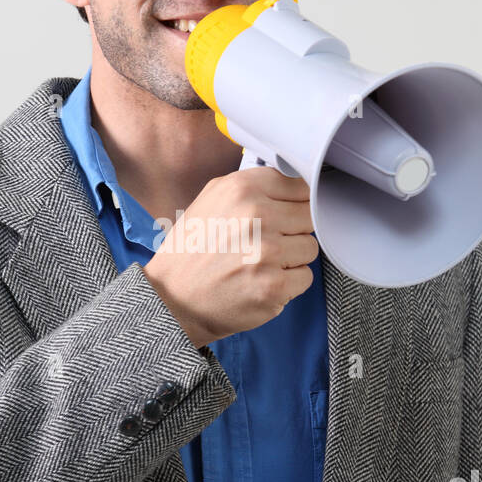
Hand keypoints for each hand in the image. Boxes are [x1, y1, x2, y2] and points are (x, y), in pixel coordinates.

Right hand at [143, 166, 317, 349]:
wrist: (172, 298)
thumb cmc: (192, 250)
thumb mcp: (211, 199)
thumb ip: (253, 186)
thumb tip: (293, 183)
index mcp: (242, 188)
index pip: (300, 186)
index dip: (292, 204)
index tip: (282, 214)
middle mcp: (256, 216)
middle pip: (308, 217)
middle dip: (292, 231)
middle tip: (264, 244)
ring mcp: (267, 253)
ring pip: (310, 248)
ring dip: (291, 258)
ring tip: (260, 264)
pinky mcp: (274, 286)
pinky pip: (305, 277)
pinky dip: (288, 284)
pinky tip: (261, 282)